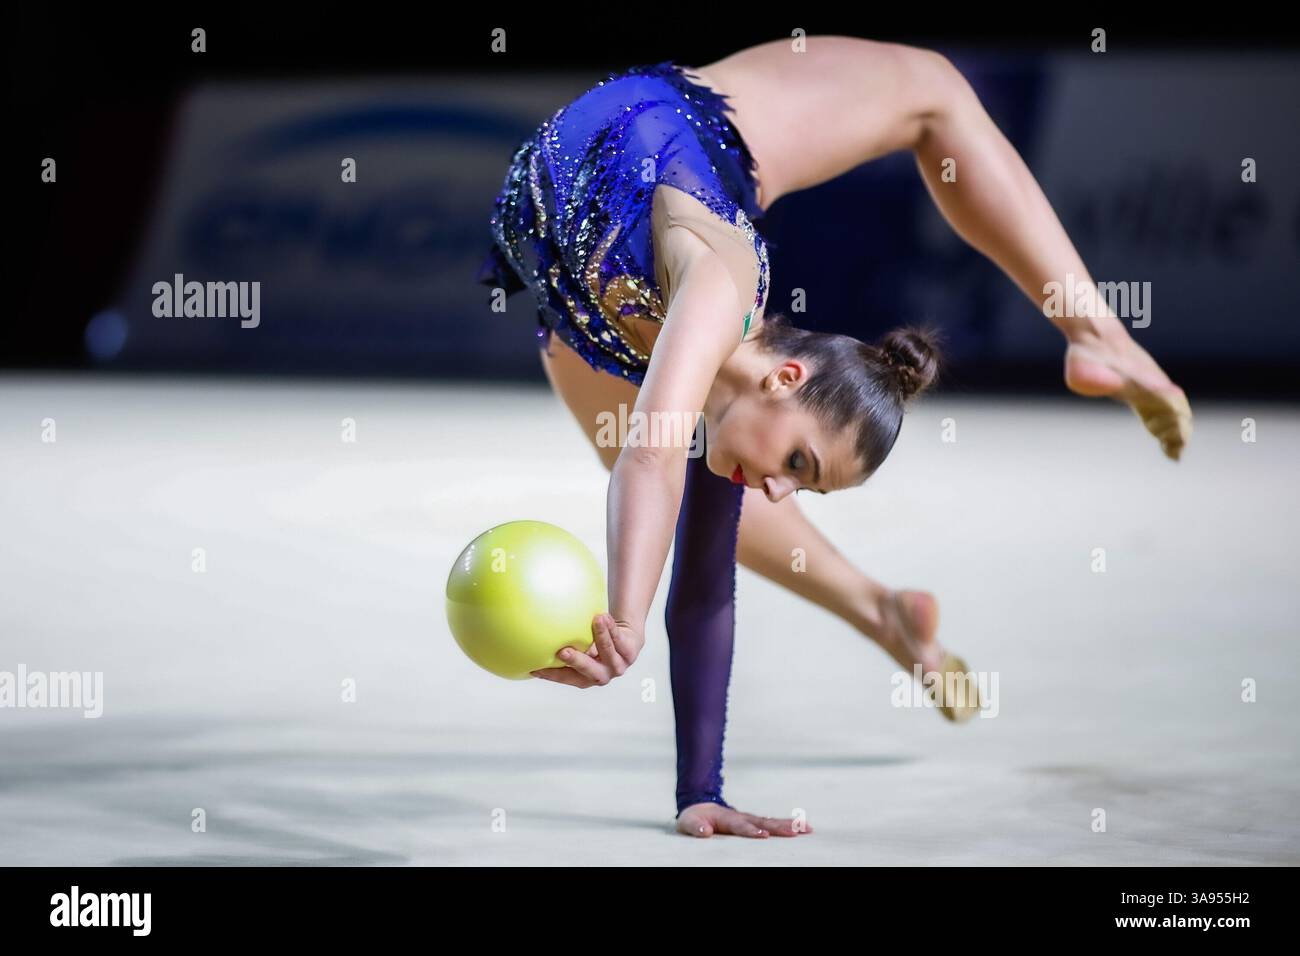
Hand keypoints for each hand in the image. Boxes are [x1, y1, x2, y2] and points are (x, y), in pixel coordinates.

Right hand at [530, 613, 643, 687]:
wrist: (624, 634)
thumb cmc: (593, 640)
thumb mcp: (577, 642)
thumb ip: (560, 641)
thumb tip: (525, 629)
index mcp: (584, 677)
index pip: (566, 678)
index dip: (552, 675)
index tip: (535, 668)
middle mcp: (601, 675)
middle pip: (589, 673)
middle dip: (577, 662)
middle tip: (563, 652)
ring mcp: (618, 666)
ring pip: (608, 653)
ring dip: (601, 637)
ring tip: (594, 620)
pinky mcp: (631, 653)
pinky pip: (620, 640)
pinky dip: (612, 628)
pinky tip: (603, 617)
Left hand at [676, 802, 813, 837]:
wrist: (699, 806)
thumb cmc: (693, 818)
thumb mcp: (688, 822)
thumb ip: (696, 827)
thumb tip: (706, 831)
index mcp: (727, 818)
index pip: (741, 826)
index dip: (751, 830)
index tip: (763, 835)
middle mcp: (742, 817)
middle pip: (763, 822)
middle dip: (778, 827)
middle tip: (795, 831)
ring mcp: (750, 818)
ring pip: (771, 821)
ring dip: (788, 825)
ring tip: (806, 828)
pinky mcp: (755, 822)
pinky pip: (773, 823)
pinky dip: (788, 825)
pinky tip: (803, 828)